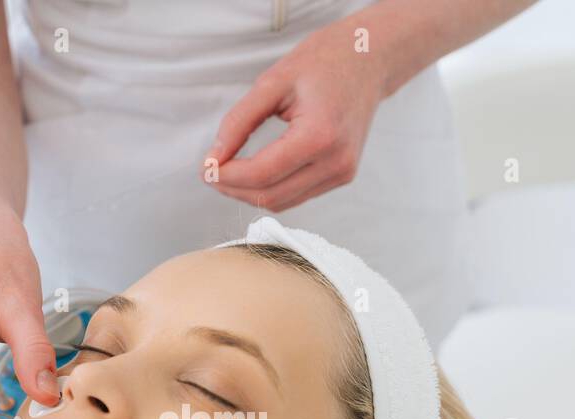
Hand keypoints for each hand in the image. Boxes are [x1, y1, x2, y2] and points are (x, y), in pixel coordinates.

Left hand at [201, 16, 389, 212]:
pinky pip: (297, 196)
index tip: (205, 167)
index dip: (227, 176)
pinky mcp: (341, 176)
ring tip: (227, 172)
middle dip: (233, 189)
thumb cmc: (325, 62)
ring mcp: (342, 173)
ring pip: (282, 202)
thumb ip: (239, 122)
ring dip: (249, 193)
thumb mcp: (273, 82)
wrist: (368, 61)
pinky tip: (253, 173)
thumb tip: (214, 158)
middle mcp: (336, 162)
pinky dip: (270, 190)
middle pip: (270, 196)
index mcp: (320, 135)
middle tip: (210, 171)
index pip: (262, 174)